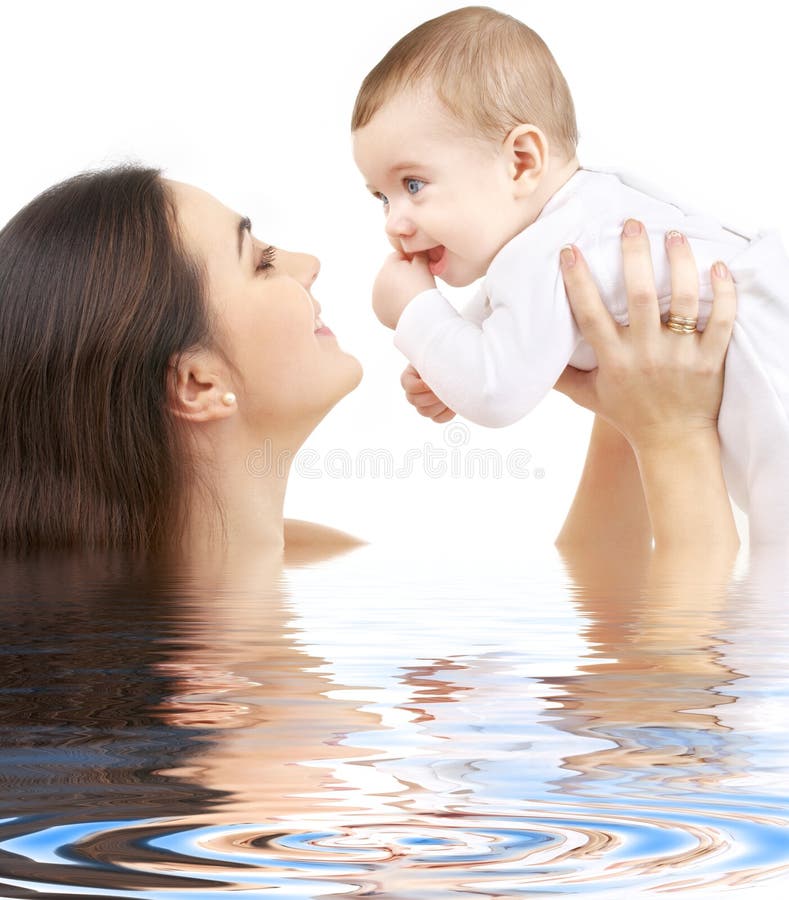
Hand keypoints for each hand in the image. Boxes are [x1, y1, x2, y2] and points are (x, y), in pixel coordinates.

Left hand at [372, 251, 435, 329]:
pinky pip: (386, 304)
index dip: (410, 262)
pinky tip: (405, 307)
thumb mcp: (424, 265)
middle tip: (416, 286)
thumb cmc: (422, 288)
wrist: (419, 315)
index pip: (397, 256)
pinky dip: (393, 304)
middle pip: (391, 273)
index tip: (419, 271)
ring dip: (396, 290)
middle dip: (401, 277)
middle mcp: (377, 280)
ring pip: (387, 289)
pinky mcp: (378, 311)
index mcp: (387, 266)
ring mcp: (376, 297)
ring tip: (411, 298)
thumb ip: (418, 254)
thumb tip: (416, 250)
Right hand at [401, 364, 455, 422]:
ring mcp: (422, 405)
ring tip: (450, 395)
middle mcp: (412, 393)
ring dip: (439, 404)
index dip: (420, 387)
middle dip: (432, 396)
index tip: (431, 382)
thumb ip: (431, 363)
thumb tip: (437, 375)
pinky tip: (453, 403)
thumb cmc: (442, 359)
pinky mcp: (434, 413)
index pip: (409, 386)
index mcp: (408, 378)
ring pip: (426, 412)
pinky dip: (446, 413)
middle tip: (445, 389)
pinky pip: (437, 419)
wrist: (453, 368)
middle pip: (415, 401)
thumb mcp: (434, 358)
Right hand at [554, 220, 735, 453]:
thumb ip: (561, 376)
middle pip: (638, 297)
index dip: (578, 281)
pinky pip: (721, 322)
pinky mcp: (710, 360)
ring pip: (682, 302)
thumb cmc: (627, 415)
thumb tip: (530, 357)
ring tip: (674, 235)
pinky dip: (723, 293)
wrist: (672, 442)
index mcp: (613, 360)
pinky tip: (718, 267)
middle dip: (634, 255)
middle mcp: (645, 355)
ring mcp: (680, 356)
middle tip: (631, 224)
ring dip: (679, 264)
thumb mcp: (588, 397)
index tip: (571, 250)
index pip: (590, 314)